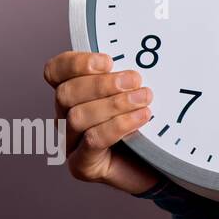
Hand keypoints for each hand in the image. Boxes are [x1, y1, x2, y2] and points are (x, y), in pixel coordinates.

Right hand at [43, 50, 160, 195]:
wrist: (163, 164)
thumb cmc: (151, 125)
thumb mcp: (140, 92)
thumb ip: (132, 76)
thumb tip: (145, 52)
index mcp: (76, 94)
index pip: (56, 72)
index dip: (76, 63)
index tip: (109, 60)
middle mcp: (66, 118)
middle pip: (65, 93)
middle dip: (102, 84)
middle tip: (135, 80)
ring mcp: (72, 144)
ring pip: (77, 117)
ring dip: (114, 104)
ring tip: (145, 99)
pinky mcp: (84, 166)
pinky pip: (92, 141)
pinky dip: (118, 125)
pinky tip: (141, 118)